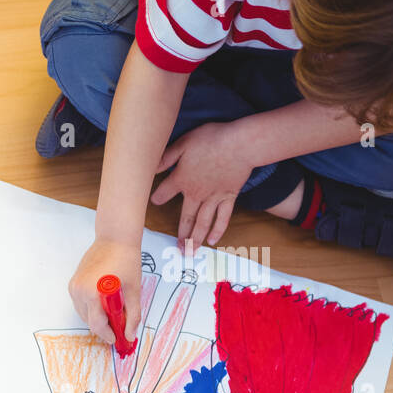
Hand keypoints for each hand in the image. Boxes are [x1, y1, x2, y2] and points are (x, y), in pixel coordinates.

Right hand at [67, 238, 143, 344]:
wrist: (114, 239)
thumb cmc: (125, 260)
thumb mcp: (133, 290)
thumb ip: (132, 315)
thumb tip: (129, 335)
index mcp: (93, 293)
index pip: (97, 324)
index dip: (108, 334)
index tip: (117, 338)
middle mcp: (79, 291)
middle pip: (89, 321)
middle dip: (103, 327)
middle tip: (118, 326)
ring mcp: (74, 288)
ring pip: (84, 314)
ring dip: (97, 317)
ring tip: (113, 312)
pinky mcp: (73, 284)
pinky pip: (81, 304)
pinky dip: (91, 308)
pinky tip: (104, 302)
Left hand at [150, 121, 252, 250]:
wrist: (242, 144)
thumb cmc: (212, 139)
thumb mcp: (183, 143)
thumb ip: (166, 157)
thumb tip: (150, 167)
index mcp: (181, 179)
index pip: (162, 195)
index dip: (157, 198)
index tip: (155, 202)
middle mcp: (195, 193)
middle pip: (185, 218)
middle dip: (180, 235)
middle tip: (176, 249)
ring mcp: (213, 198)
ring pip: (202, 223)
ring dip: (195, 239)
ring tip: (190, 252)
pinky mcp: (229, 197)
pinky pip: (222, 217)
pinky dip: (217, 230)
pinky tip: (213, 241)